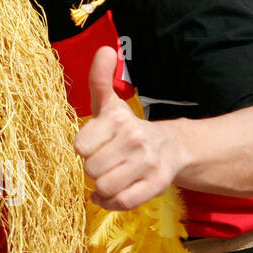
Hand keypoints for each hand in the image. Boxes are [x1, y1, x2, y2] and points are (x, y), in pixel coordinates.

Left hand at [74, 46, 184, 210]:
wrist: (172, 148)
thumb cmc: (127, 128)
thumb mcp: (110, 104)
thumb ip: (100, 79)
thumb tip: (104, 49)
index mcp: (119, 120)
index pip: (80, 146)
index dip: (83, 148)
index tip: (93, 144)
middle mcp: (134, 140)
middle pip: (90, 169)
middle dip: (92, 168)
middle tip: (103, 160)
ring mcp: (147, 164)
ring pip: (105, 187)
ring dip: (101, 187)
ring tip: (108, 175)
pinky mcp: (156, 185)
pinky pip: (122, 202)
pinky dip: (110, 202)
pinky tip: (109, 193)